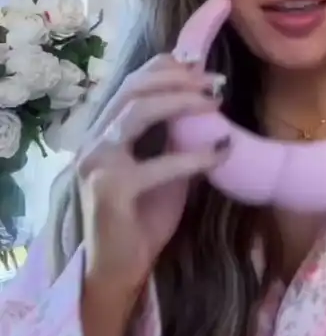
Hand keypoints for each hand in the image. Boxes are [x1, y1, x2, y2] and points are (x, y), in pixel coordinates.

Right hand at [76, 54, 229, 293]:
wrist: (120, 269)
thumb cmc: (143, 216)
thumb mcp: (162, 164)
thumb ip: (172, 134)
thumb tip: (203, 98)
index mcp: (103, 130)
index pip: (131, 82)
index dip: (166, 67)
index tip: (201, 65)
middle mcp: (93, 140)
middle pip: (134, 88)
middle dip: (178, 79)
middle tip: (214, 82)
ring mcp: (97, 163)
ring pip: (137, 111)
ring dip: (180, 101)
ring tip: (214, 102)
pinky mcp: (110, 190)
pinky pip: (158, 164)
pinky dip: (194, 155)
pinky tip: (221, 152)